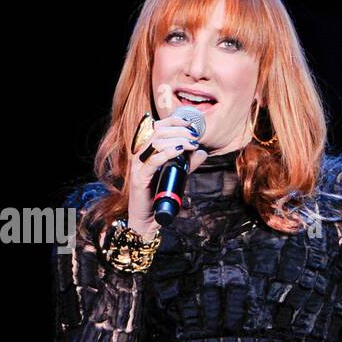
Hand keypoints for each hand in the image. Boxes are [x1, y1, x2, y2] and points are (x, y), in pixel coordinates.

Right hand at [127, 113, 207, 235]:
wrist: (147, 219)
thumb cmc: (159, 197)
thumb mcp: (176, 175)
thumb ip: (188, 164)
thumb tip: (202, 152)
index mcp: (146, 151)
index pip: (157, 127)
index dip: (174, 121)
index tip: (191, 125)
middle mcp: (140, 155)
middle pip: (158, 131)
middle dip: (179, 130)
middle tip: (195, 137)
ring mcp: (138, 166)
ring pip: (156, 142)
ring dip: (177, 139)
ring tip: (191, 144)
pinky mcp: (139, 178)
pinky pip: (153, 160)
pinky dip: (167, 153)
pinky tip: (179, 150)